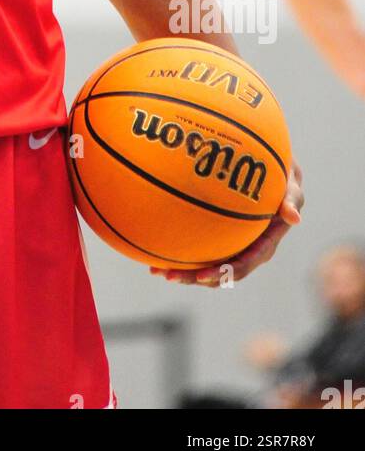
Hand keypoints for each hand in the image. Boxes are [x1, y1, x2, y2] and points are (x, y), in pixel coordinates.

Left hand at [149, 156, 303, 286]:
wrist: (275, 172)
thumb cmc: (282, 176)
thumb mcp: (290, 184)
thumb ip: (292, 198)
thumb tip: (294, 217)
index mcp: (264, 245)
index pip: (243, 266)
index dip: (223, 273)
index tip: (201, 276)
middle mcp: (248, 251)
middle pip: (220, 273)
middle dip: (194, 277)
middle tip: (168, 275)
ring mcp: (234, 245)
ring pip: (208, 265)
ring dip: (184, 270)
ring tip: (156, 270)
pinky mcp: (221, 236)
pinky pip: (202, 248)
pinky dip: (181, 251)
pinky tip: (156, 248)